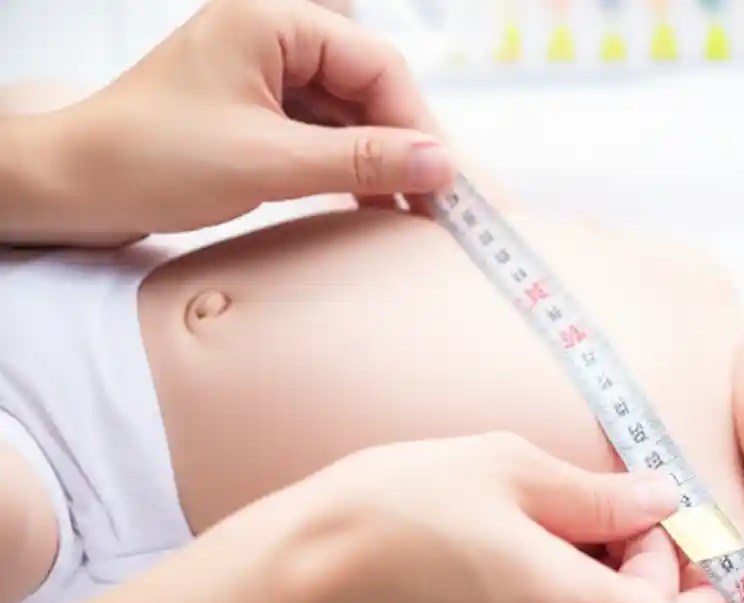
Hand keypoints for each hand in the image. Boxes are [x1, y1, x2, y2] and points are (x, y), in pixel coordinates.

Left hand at [45, 0, 453, 239]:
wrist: (72, 188)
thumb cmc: (148, 160)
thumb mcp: (268, 162)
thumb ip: (361, 160)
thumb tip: (440, 164)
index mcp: (271, 21)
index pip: (376, 65)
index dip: (417, 124)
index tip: (444, 178)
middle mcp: (273, 39)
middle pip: (369, 88)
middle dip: (404, 145)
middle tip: (441, 202)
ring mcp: (265, 76)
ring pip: (351, 115)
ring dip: (381, 162)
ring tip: (412, 210)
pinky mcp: (258, 112)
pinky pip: (324, 135)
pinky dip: (350, 169)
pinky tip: (373, 203)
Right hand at [276, 433, 729, 602]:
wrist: (294, 575)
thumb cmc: (394, 506)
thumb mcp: (506, 469)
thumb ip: (598, 496)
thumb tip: (661, 500)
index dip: (692, 582)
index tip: (663, 531)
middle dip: (657, 593)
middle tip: (619, 528)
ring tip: (572, 551)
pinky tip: (531, 584)